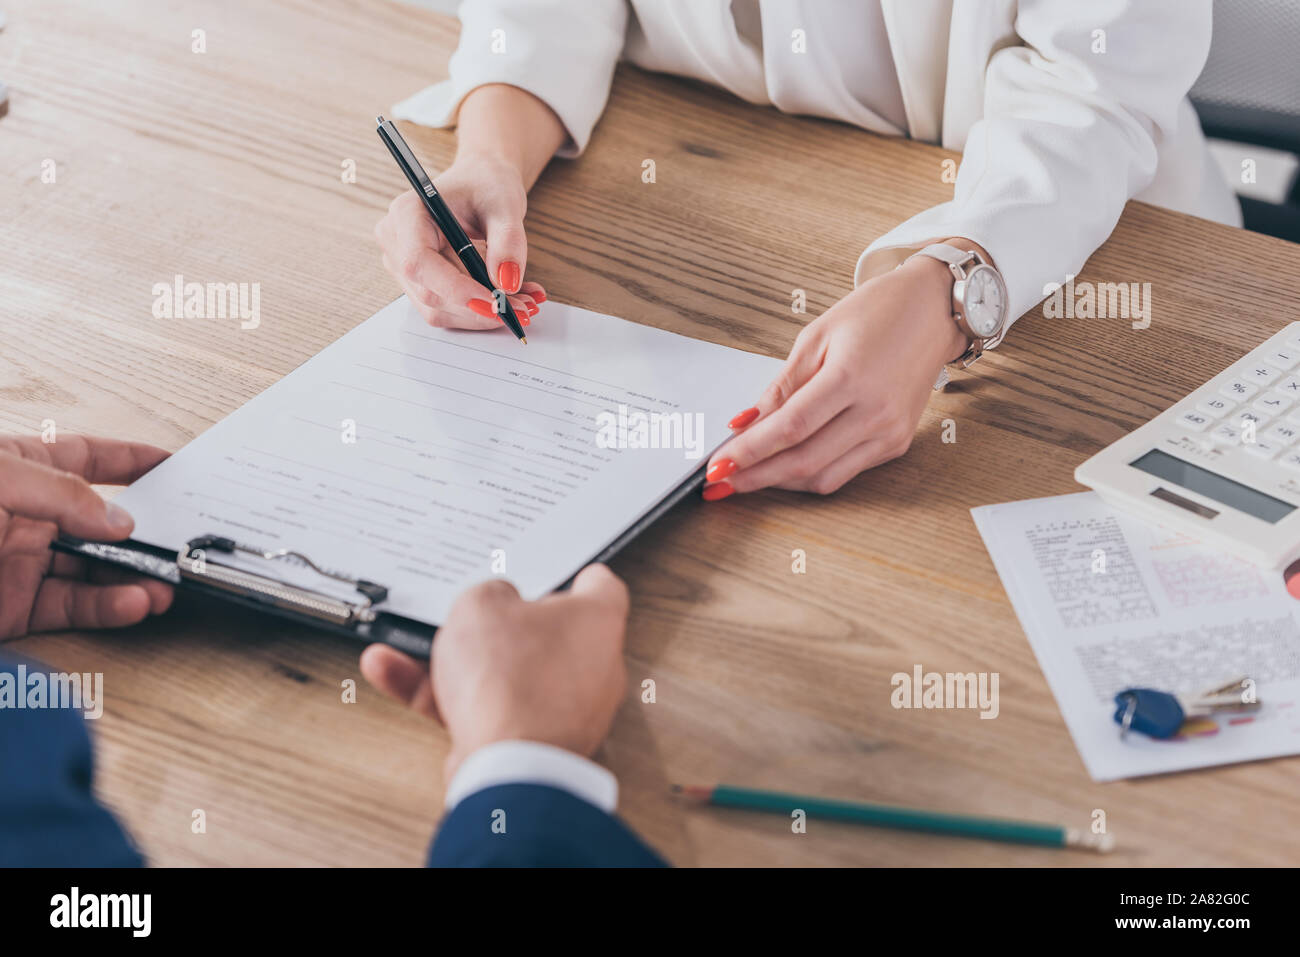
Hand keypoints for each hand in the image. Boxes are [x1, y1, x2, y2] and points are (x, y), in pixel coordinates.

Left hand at [0, 436, 173, 638]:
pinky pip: (73, 608)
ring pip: (95, 571)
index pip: (84, 458)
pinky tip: (132, 603)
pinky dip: (107, 609)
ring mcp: (22, 564)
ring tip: (164, 586)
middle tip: (178, 544)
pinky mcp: (17, 609)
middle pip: (101, 524)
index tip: (170, 464)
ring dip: (134, 578)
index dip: (129, 459)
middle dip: (144, 535)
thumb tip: (118, 520)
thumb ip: (62, 493)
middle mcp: (25, 517)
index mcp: (18, 472)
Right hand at [360, 564, 629, 779]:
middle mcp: (593, 668)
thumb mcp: (481, 605)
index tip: (556, 574)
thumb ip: (486, 594)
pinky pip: (486, 709)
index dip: (573, 576)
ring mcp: (565, 711)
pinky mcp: (534, 742)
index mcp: (596, 622)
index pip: (599, 587)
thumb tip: (490, 604)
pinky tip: (393, 673)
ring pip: (507, 675)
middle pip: (545, 634)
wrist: (507, 765)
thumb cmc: (512, 681)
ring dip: (459, 662)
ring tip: (410, 645)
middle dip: (502, 625)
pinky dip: (443, 694)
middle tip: (472, 614)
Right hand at [373, 86, 566, 331]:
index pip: (419, 262)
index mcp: (407, 212)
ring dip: (483, 315)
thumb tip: (506, 285)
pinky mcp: (418, 283)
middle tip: (524, 309)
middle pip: (430, 293)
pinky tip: (510, 300)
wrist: (481, 184)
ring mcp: (402, 265)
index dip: (456, 289)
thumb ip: (508, 242)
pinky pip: (447, 309)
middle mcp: (396, 241)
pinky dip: (480, 311)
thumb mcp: (506, 206)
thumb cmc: (487, 185)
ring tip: (524, 303)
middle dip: (479, 307)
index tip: (496, 302)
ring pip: (439, 309)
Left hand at [701, 248, 976, 497]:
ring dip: (780, 482)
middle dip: (756, 477)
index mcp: (851, 378)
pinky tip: (783, 466)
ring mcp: (890, 432)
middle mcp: (875, 412)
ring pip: (824, 477)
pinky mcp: (897, 443)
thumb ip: (782, 385)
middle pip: (804, 461)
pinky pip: (845, 472)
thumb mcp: (817, 336)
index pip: (790, 428)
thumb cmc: (877, 313)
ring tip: (745, 477)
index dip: (749, 452)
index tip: (717, 466)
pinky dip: (809, 474)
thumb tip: (745, 422)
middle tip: (720, 483)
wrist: (933, 310)